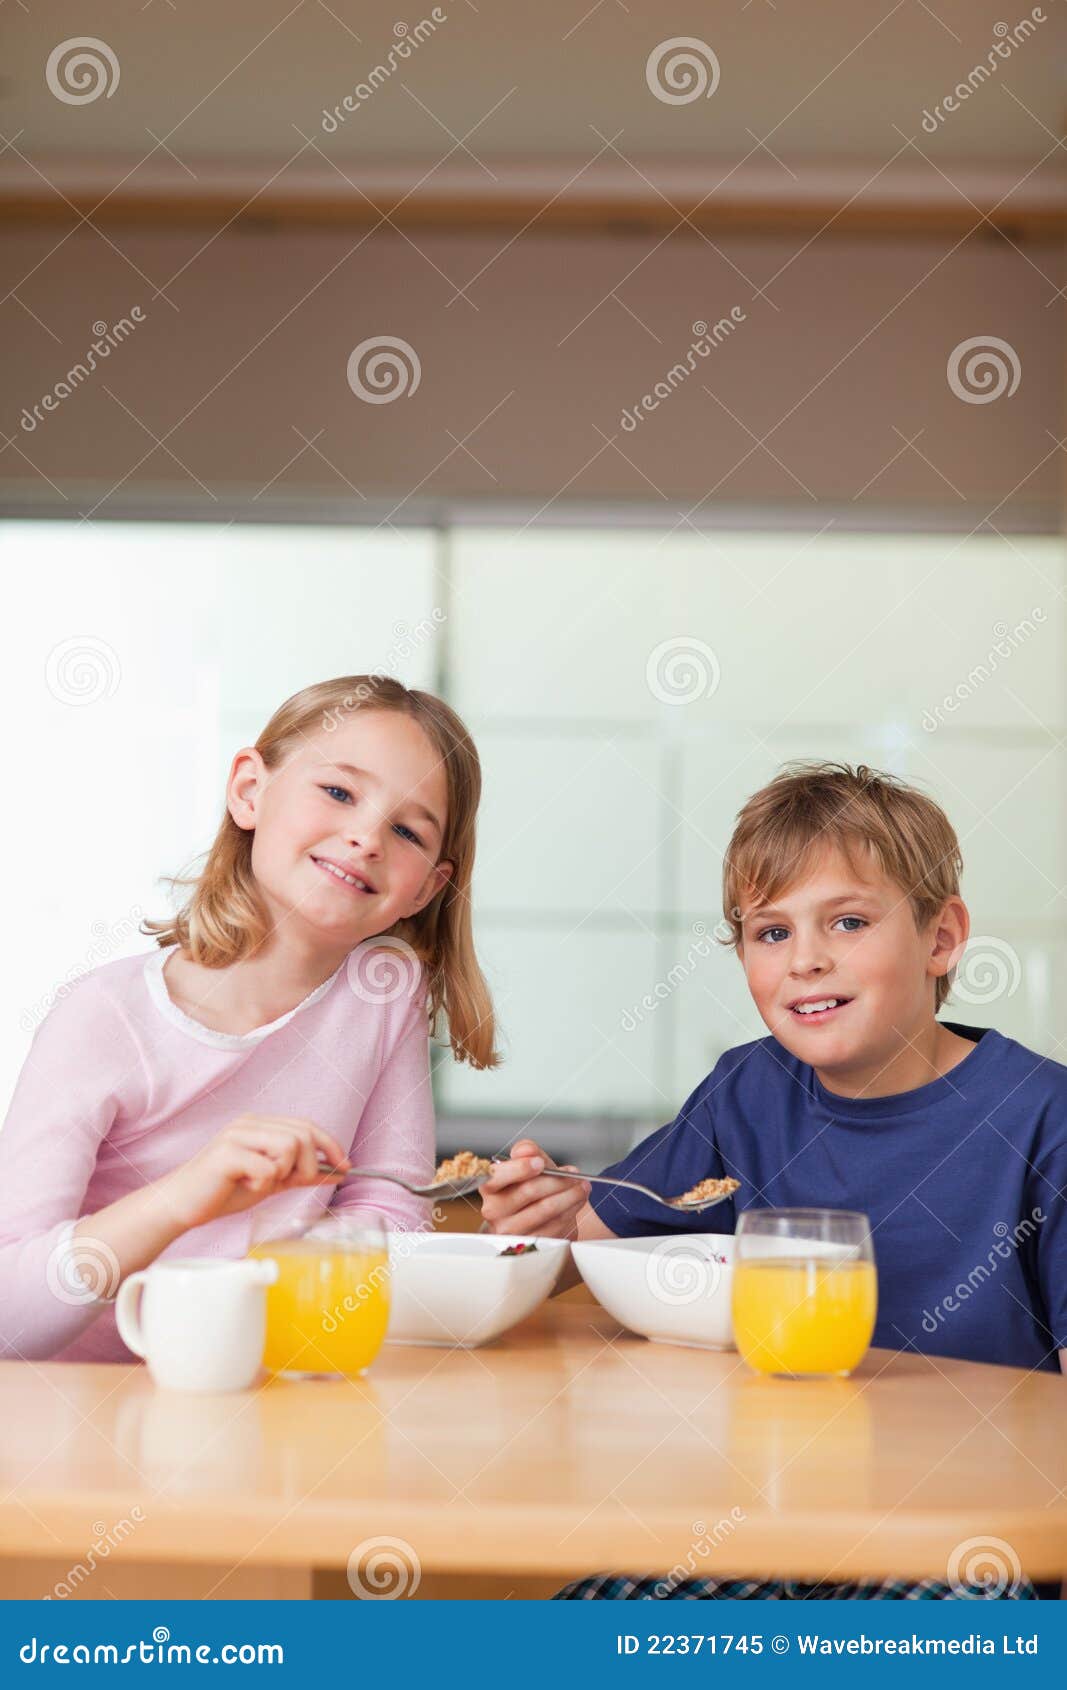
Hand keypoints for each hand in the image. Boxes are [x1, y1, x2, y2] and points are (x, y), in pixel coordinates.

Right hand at [158, 1114, 350, 1230]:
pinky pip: (267, 1166)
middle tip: (292, 1182)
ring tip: (262, 1182)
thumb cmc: (222, 1191)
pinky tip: (246, 1184)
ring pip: (289, 1146)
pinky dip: (263, 1182)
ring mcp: (237, 1135)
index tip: (346, 1166)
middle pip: (303, 1134)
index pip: (307, 1126)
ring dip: (283, 1173)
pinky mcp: (227, 1153)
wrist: (182, 1205)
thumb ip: (298, 1173)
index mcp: (260, 1125)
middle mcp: (249, 1123)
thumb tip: (335, 1171)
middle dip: (308, 1164)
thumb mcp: (269, 1181)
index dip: (331, 1145)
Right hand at [479, 1137, 591, 1240]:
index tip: (540, 1163)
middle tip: (575, 1175)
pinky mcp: (528, 1245)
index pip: (498, 1176)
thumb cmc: (528, 1189)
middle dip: (557, 1180)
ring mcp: (510, 1231)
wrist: (535, 1220)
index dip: (520, 1168)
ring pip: (546, 1209)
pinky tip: (576, 1202)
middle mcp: (494, 1210)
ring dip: (570, 1195)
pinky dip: (571, 1211)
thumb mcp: (528, 1166)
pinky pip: (555, 1225)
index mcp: (489, 1186)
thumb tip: (526, 1150)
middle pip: (528, 1191)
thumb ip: (527, 1151)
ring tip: (582, 1187)